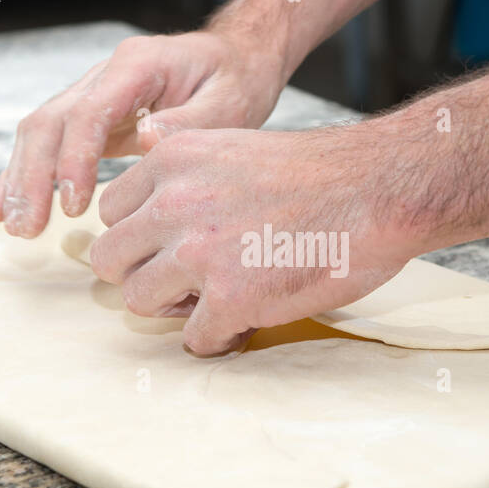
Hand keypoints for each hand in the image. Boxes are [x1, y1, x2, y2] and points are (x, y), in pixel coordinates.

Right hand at [0, 30, 285, 237]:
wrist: (235, 58)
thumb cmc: (236, 80)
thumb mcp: (230, 102)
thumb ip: (189, 122)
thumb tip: (146, 138)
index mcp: (137, 65)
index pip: (89, 112)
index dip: (74, 159)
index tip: (73, 205)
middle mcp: (105, 74)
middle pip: (50, 121)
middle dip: (33, 176)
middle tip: (28, 227)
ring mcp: (93, 92)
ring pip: (41, 131)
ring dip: (22, 179)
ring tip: (16, 226)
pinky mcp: (92, 115)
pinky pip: (51, 142)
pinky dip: (27, 174)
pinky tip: (7, 207)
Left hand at [89, 127, 416, 354]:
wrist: (378, 190)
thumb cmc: (320, 173)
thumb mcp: (233, 149)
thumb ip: (187, 177)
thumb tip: (156, 220)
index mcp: (172, 160)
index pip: (111, 211)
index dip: (140, 236)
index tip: (169, 246)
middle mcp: (174, 203)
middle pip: (110, 259)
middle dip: (144, 274)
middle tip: (183, 282)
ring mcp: (199, 253)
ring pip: (138, 302)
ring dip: (173, 310)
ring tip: (214, 302)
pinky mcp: (232, 297)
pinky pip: (194, 339)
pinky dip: (219, 338)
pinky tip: (247, 321)